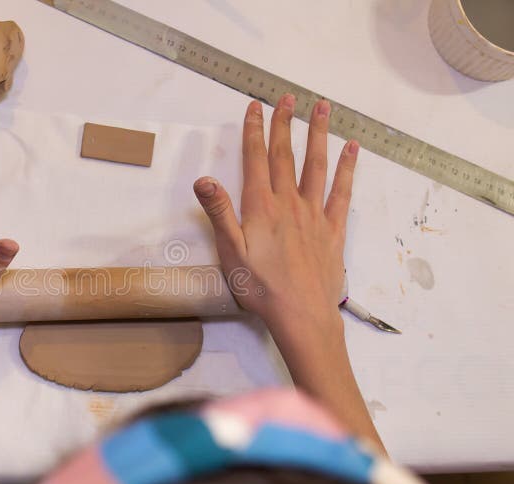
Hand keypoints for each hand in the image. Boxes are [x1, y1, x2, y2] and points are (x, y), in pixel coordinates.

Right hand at [194, 94, 356, 330]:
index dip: (254, 131)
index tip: (255, 106)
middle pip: (286, 155)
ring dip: (318, 134)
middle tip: (286, 97)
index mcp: (261, 207)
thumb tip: (204, 179)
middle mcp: (289, 203)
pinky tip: (352, 150)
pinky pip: (342, 192)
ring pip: (316, 165)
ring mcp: (314, 214)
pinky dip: (347, 168)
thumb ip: (219, 213)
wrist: (302, 314)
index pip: (255, 159)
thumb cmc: (261, 287)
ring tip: (322, 108)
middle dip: (284, 124)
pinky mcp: (333, 229)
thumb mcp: (230, 252)